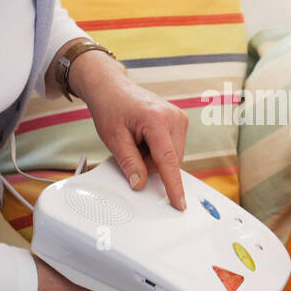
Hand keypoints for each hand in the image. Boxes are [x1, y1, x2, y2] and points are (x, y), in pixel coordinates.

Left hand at [70, 50, 189, 210]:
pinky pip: (173, 148)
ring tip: (138, 140)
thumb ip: (129, 163)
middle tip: (132, 148)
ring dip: (154, 157)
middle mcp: (174, 118)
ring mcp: (179, 118)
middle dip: (151, 164)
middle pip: (171, 161)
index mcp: (157, 120)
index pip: (168, 160)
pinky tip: (146, 138)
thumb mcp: (114, 138)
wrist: (112, 88)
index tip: (179, 202)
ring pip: (173, 157)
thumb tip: (139, 184)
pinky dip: (158, 150)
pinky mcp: (179, 121)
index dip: (173, 185)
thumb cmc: (111, 107)